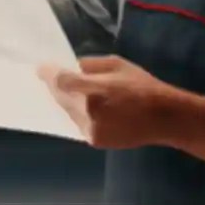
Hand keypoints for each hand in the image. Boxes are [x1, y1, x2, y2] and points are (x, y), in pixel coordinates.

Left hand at [37, 55, 178, 148]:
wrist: (163, 118)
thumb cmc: (143, 86)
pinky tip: (86, 107)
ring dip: (67, 101)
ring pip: (67, 111)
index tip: (41, 68)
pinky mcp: (94, 140)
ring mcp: (89, 128)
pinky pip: (78, 123)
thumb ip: (90, 65)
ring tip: (72, 92)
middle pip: (59, 97)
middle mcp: (85, 112)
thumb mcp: (117, 64)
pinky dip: (78, 114)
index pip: (58, 81)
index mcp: (91, 90)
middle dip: (55, 86)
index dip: (47, 73)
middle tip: (52, 77)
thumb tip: (72, 67)